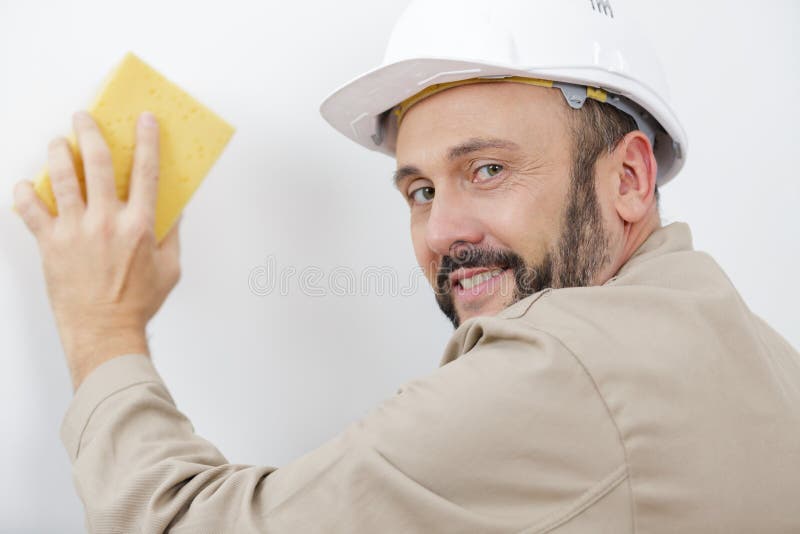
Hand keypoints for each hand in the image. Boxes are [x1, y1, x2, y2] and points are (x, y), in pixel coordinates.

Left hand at [14, 111, 180, 389]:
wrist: (104, 331)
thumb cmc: (138, 303)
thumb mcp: (170, 268)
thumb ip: (171, 235)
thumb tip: (173, 209)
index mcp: (140, 225)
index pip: (146, 172)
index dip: (147, 141)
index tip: (145, 120)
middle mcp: (107, 221)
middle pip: (97, 162)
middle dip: (89, 132)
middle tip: (84, 118)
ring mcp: (75, 230)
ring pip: (62, 176)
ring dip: (58, 152)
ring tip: (57, 143)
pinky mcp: (50, 243)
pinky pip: (30, 209)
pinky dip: (25, 194)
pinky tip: (27, 187)